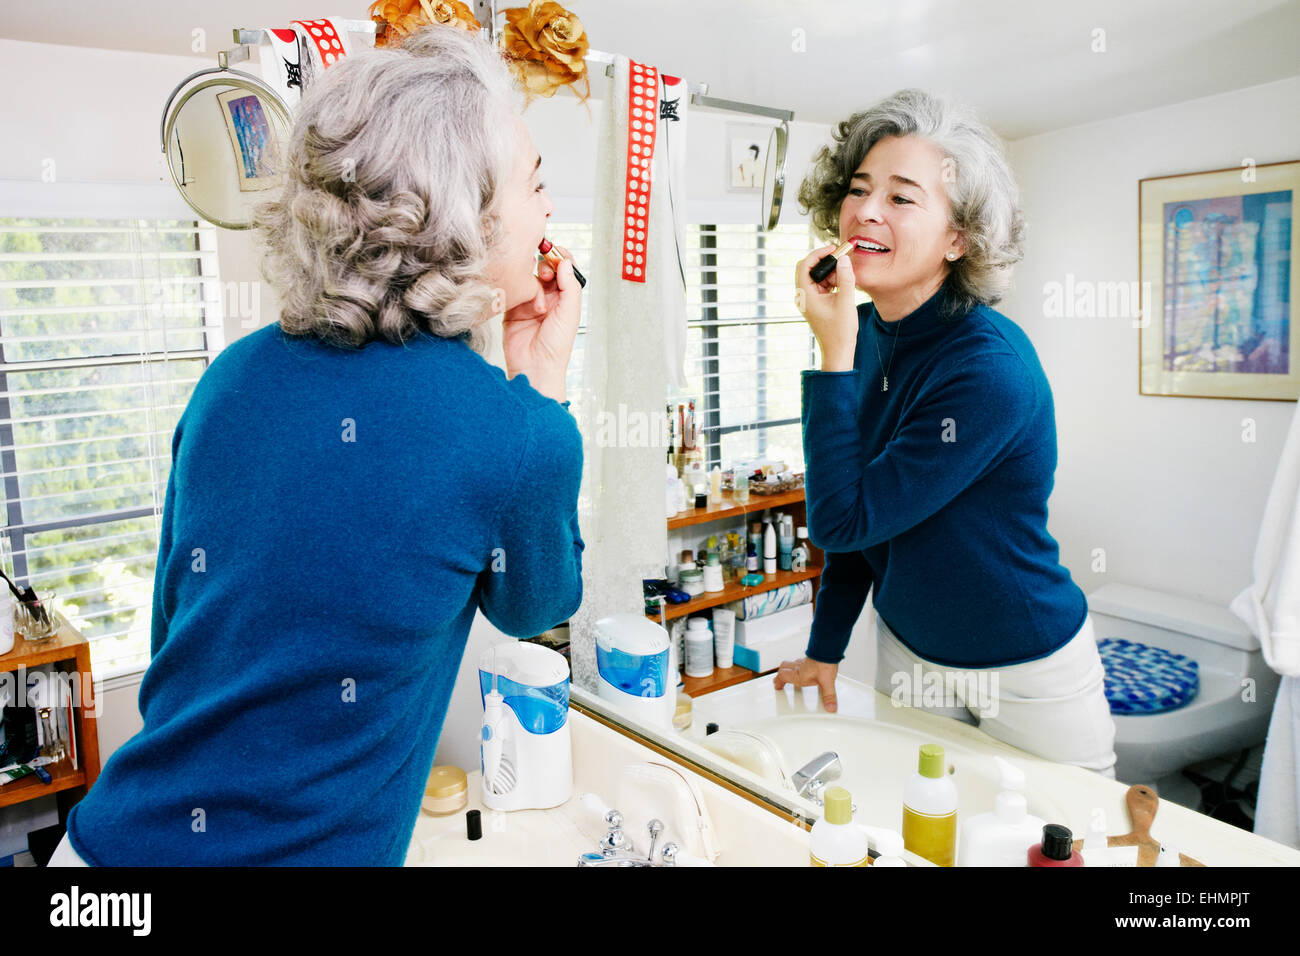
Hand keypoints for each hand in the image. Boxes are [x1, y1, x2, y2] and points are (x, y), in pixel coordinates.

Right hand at [502, 245, 580, 402]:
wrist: (535, 366)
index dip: (560, 258)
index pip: (564, 269)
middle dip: (545, 267)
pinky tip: (520, 300)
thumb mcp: (569, 313)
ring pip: (528, 278)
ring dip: (532, 285)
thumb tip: (566, 262)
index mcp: (565, 298)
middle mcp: (548, 298)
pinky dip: (515, 290)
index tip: (556, 252)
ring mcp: (529, 302)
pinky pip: (512, 290)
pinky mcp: (512, 308)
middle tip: (545, 275)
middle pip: (544, 269)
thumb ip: (569, 286)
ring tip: (537, 305)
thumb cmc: (556, 347)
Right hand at [772, 656, 839, 712]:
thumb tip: (830, 707)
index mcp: (799, 675)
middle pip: (783, 668)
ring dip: (787, 669)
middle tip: (779, 680)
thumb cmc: (825, 664)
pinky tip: (803, 668)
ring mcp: (803, 661)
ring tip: (788, 674)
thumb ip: (828, 696)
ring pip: (790, 663)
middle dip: (779, 675)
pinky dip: (796, 665)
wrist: (829, 650)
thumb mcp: (827, 683)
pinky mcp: (809, 657)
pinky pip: (798, 661)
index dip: (778, 682)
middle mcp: (799, 667)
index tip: (777, 686)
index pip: (783, 676)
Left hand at [794, 244, 858, 371]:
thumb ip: (846, 278)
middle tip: (842, 259)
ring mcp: (809, 301)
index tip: (833, 249)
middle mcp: (804, 297)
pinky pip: (822, 286)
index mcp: (805, 296)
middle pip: (809, 269)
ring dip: (831, 273)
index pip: (804, 265)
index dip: (818, 254)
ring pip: (817, 277)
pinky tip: (844, 285)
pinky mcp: (816, 304)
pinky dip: (833, 282)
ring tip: (846, 276)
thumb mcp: (846, 302)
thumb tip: (844, 259)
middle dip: (826, 262)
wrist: (838, 352)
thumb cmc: (840, 332)